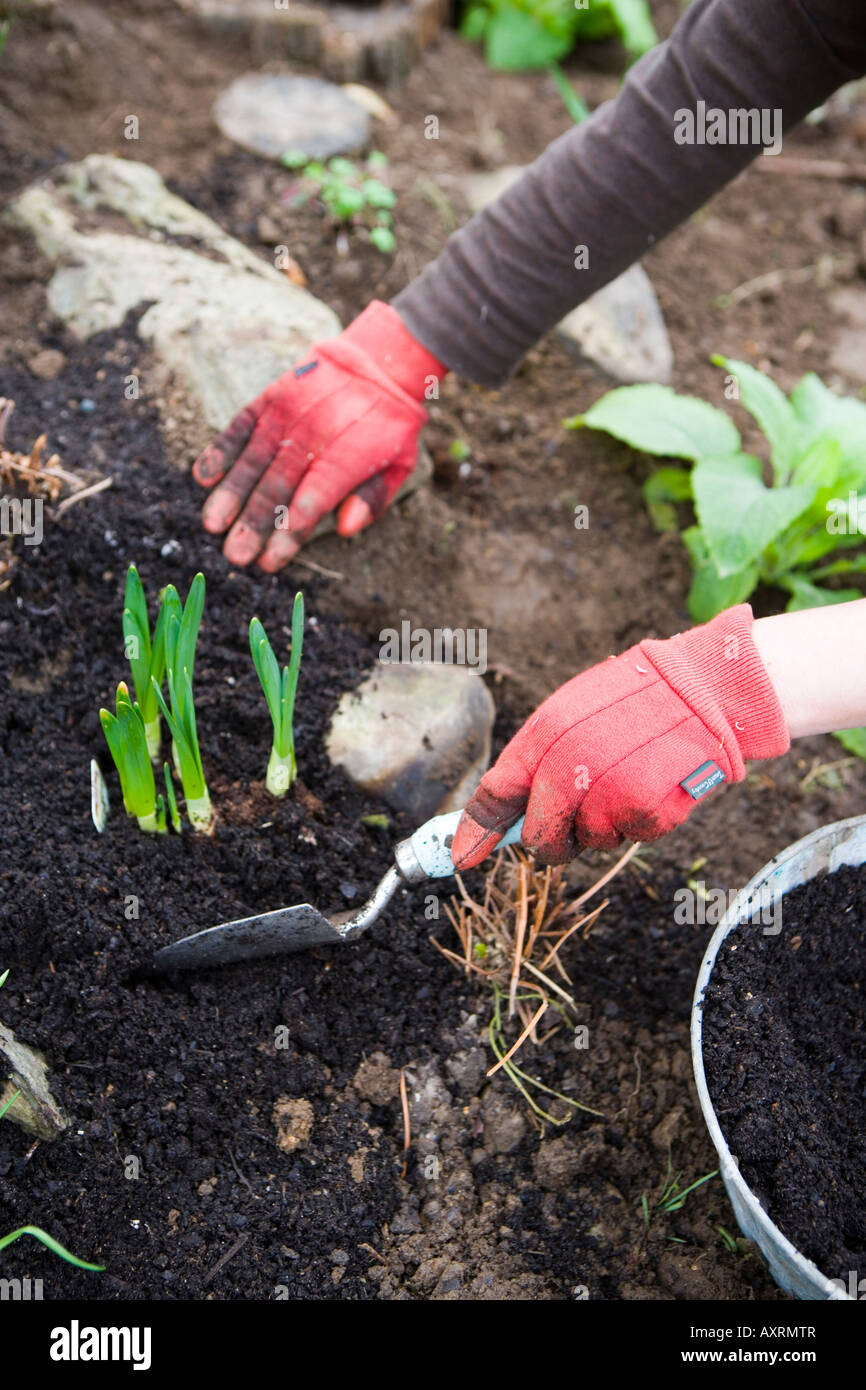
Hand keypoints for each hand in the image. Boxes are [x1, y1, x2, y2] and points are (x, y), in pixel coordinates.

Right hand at [193, 301, 444, 570]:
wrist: (379, 361)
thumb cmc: (389, 426)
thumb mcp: (400, 463)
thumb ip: (373, 498)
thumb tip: (348, 529)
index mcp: (349, 454)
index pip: (314, 498)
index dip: (291, 531)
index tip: (271, 561)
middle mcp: (313, 434)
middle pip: (279, 484)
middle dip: (254, 523)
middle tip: (235, 555)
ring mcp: (288, 414)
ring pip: (254, 459)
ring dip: (231, 494)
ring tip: (212, 525)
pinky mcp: (270, 399)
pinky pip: (241, 426)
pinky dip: (220, 450)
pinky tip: (203, 477)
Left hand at [451, 605, 789, 867]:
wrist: (705, 690)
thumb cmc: (633, 697)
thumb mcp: (570, 709)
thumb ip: (536, 758)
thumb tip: (503, 810)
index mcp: (545, 733)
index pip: (495, 793)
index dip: (476, 832)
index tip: (462, 857)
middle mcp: (570, 766)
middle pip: (540, 837)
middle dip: (549, 840)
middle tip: (571, 822)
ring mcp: (609, 794)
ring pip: (588, 842)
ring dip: (601, 825)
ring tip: (627, 778)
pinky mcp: (646, 814)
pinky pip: (630, 838)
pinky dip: (638, 822)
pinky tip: (652, 784)